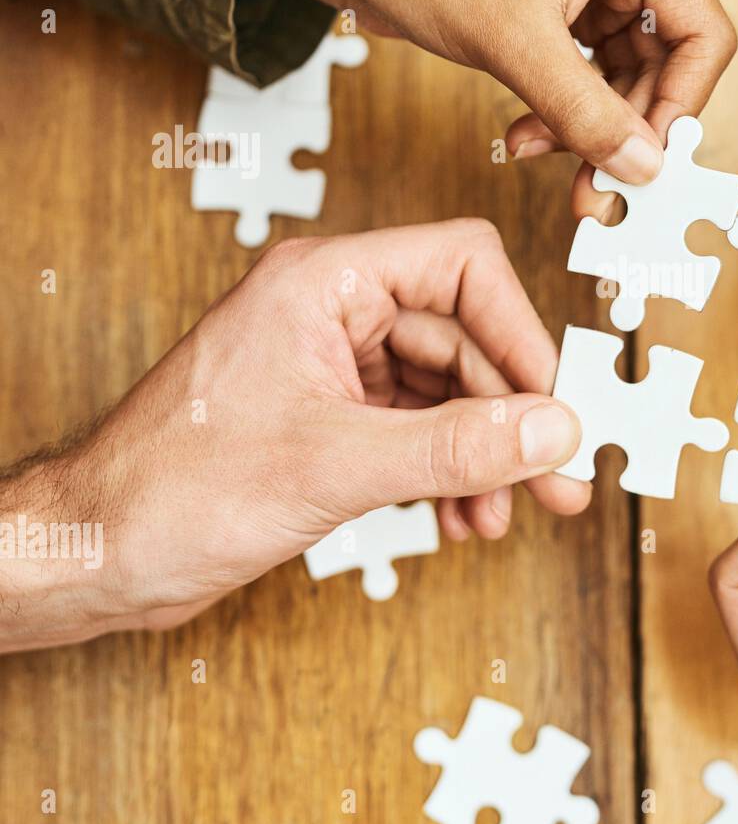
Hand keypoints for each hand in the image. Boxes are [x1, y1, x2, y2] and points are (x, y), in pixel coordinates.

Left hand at [0, 221, 587, 651]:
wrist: (95, 556)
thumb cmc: (172, 489)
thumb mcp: (333, 466)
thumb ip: (454, 446)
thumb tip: (552, 432)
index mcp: (325, 281)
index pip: (462, 266)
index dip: (521, 332)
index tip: (554, 404)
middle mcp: (334, 312)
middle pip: (466, 338)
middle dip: (513, 415)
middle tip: (556, 480)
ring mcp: (334, 367)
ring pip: (449, 392)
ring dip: (485, 453)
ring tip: (504, 514)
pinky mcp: (332, 419)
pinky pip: (419, 431)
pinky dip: (449, 474)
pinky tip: (462, 519)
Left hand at [247, 0, 737, 214]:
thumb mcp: (517, 44)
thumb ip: (588, 113)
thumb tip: (644, 169)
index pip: (704, 38)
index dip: (682, 109)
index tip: (645, 162)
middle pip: (667, 68)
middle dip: (626, 131)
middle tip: (594, 188)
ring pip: (626, 83)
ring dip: (586, 130)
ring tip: (534, 153)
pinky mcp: (565, 10)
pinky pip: (587, 80)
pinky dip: (561, 115)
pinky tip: (521, 136)